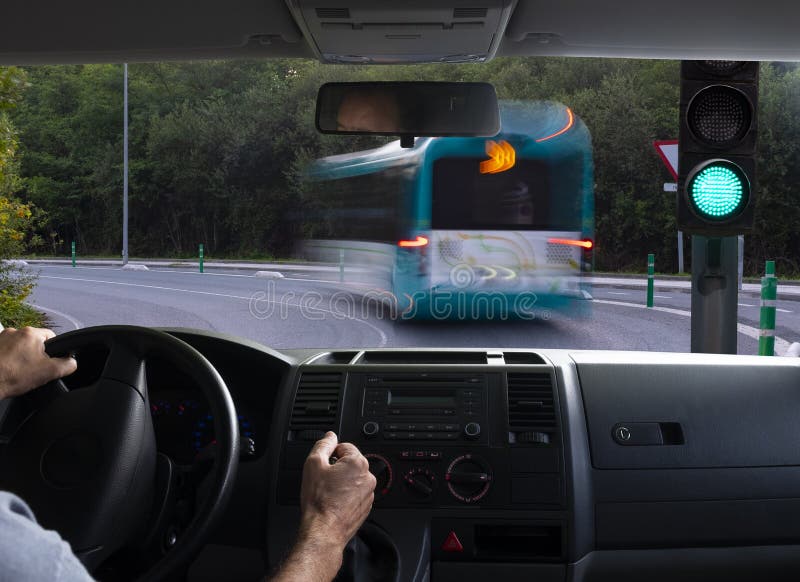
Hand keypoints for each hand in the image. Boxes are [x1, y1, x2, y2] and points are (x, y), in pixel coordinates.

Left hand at [0, 327, 76, 398]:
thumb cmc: (12, 376)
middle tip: (32, 370)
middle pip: (34, 343)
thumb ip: (67, 365)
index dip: (53, 352)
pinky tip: (7, 370)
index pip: (52, 337)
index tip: (47, 363)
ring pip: (19, 347)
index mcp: (31, 333)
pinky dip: (7, 359)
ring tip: (17, 371)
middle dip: (35, 355)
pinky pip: (5, 351)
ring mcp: (0, 338)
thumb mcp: (50, 373)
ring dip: (20, 357)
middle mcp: (14, 331)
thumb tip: (72, 362)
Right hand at [298, 432, 375, 550]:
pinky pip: (356, 493)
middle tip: (323, 479)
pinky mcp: (366, 506)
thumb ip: (323, 444)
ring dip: (342, 481)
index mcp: (358, 462)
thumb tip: (330, 436)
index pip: (344, 446)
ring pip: (353, 478)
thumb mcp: (313, 464)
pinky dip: (346, 494)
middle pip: (350, 462)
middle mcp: (368, 476)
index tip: (323, 465)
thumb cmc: (319, 500)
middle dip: (337, 468)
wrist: (324, 529)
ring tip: (328, 492)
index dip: (330, 454)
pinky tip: (334, 501)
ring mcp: (369, 492)